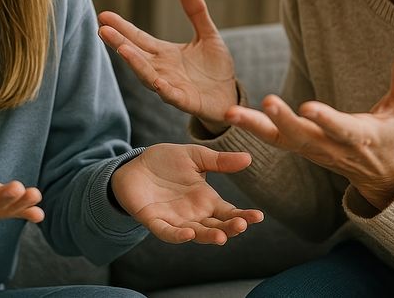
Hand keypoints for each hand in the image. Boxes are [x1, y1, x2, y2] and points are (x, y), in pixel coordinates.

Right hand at [98, 0, 236, 132]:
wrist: (229, 97)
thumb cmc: (215, 69)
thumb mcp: (208, 34)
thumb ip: (196, 11)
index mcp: (164, 54)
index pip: (138, 38)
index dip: (122, 28)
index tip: (104, 16)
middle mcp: (162, 70)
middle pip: (136, 55)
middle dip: (119, 42)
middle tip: (102, 29)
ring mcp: (171, 86)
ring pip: (148, 75)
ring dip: (135, 63)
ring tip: (122, 48)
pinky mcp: (185, 101)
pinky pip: (171, 95)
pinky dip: (162, 89)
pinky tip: (155, 81)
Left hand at [111, 143, 263, 243]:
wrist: (134, 165)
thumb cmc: (166, 162)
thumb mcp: (195, 156)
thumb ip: (219, 161)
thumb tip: (248, 158)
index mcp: (206, 200)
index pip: (229, 212)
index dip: (244, 215)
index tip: (259, 216)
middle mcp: (194, 214)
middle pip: (216, 226)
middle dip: (230, 228)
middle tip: (242, 225)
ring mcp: (176, 220)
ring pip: (196, 233)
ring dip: (208, 236)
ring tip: (221, 237)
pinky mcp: (155, 221)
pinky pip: (168, 232)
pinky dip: (178, 236)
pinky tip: (189, 234)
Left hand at [224, 46, 393, 210]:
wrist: (382, 175)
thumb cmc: (393, 135)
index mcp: (358, 136)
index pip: (340, 127)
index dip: (325, 118)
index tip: (308, 107)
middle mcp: (331, 146)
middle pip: (303, 135)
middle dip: (284, 120)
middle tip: (267, 101)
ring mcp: (312, 150)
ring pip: (281, 139)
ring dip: (255, 126)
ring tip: (230, 113)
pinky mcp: (300, 149)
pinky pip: (273, 139)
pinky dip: (253, 128)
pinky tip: (230, 115)